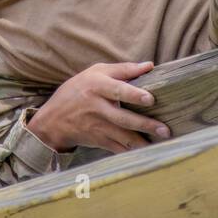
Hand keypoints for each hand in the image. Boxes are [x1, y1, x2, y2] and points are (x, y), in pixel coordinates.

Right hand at [26, 61, 171, 153]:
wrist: (53, 120)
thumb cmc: (78, 90)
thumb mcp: (95, 72)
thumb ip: (123, 69)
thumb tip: (150, 66)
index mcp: (97, 86)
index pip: (117, 90)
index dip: (134, 95)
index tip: (151, 99)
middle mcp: (97, 107)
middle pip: (123, 118)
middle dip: (145, 125)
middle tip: (165, 129)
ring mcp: (97, 126)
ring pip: (122, 137)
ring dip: (142, 142)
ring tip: (163, 143)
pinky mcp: (98, 141)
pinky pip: (118, 148)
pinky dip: (133, 151)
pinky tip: (149, 151)